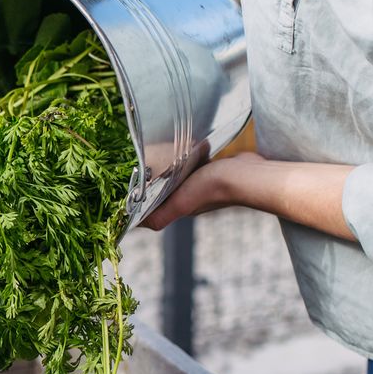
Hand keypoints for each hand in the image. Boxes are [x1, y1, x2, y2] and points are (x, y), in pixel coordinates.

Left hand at [142, 153, 263, 230]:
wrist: (248, 174)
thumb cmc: (213, 188)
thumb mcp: (180, 203)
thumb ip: (159, 216)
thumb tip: (135, 225)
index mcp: (179, 205)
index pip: (154, 204)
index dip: (139, 198)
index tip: (125, 186)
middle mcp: (189, 195)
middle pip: (163, 189)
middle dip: (149, 181)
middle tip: (134, 166)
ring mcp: (201, 181)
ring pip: (177, 175)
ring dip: (166, 167)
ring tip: (152, 155)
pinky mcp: (211, 167)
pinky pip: (192, 162)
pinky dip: (184, 157)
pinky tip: (180, 147)